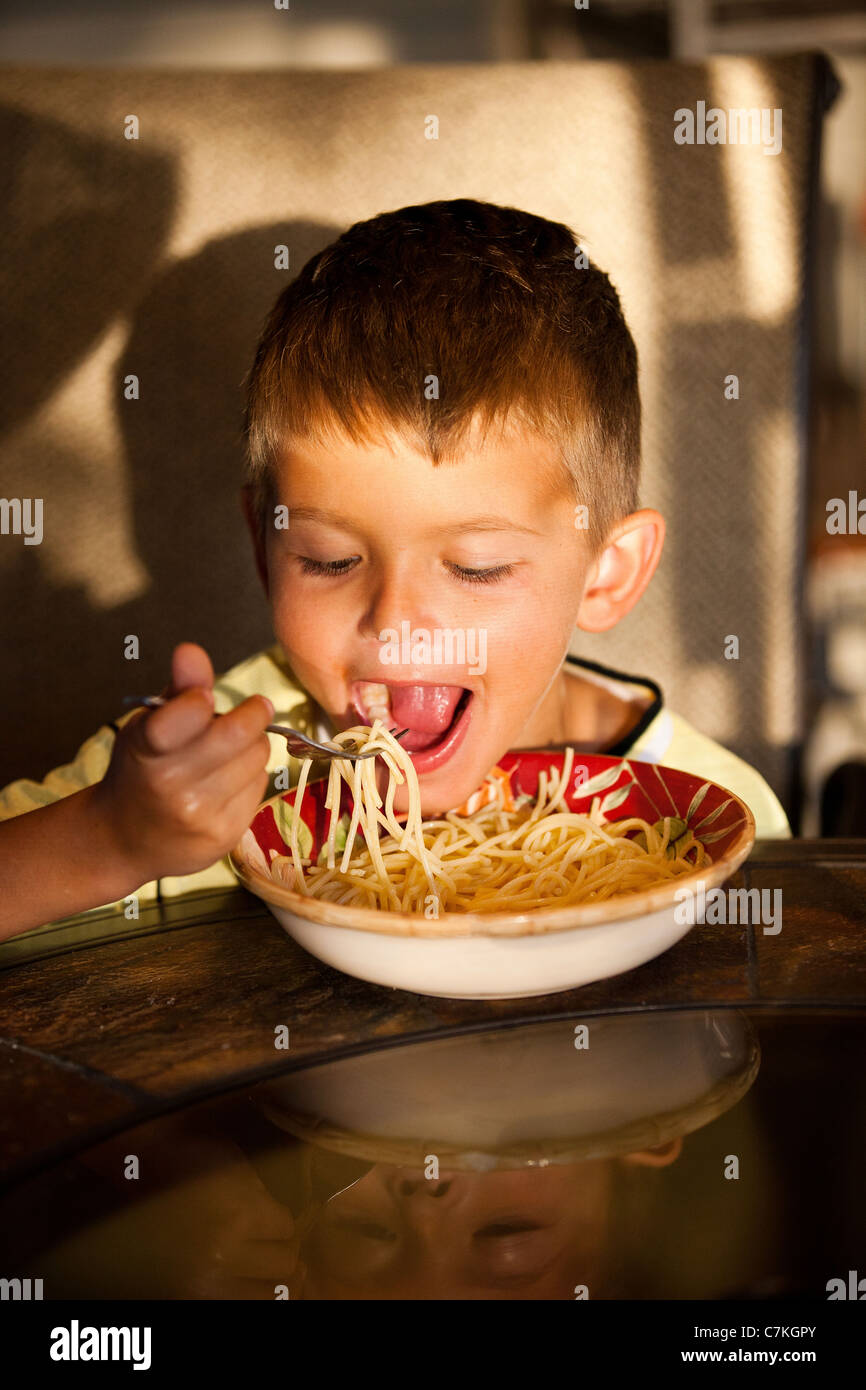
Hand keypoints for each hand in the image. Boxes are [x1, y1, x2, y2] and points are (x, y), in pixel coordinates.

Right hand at [94, 641, 272, 884]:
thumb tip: (191, 649)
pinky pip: (260, 786)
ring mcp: (200, 814)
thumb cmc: (141, 769)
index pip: (191, 709)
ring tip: (228, 751)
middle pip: (241, 732)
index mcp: (147, 748)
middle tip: (255, 708)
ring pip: (257, 758)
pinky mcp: (224, 835)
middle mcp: (172, 784)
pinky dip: (251, 776)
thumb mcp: (148, 725)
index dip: (203, 698)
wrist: (125, 840)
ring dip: (251, 746)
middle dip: (254, 713)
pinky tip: (226, 782)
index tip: (203, 699)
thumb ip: (178, 688)